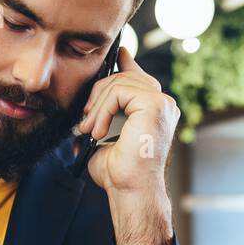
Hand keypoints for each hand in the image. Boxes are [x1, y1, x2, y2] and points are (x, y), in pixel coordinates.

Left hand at [74, 45, 177, 244]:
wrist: (130, 191)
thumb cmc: (120, 175)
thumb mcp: (102, 144)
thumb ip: (98, 125)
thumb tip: (81, 122)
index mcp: (153, 110)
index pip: (138, 76)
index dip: (125, 62)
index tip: (117, 53)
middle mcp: (163, 104)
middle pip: (124, 77)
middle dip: (97, 94)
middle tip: (85, 123)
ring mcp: (162, 103)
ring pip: (119, 82)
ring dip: (97, 106)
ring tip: (90, 130)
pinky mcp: (155, 105)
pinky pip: (119, 91)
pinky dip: (102, 109)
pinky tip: (98, 130)